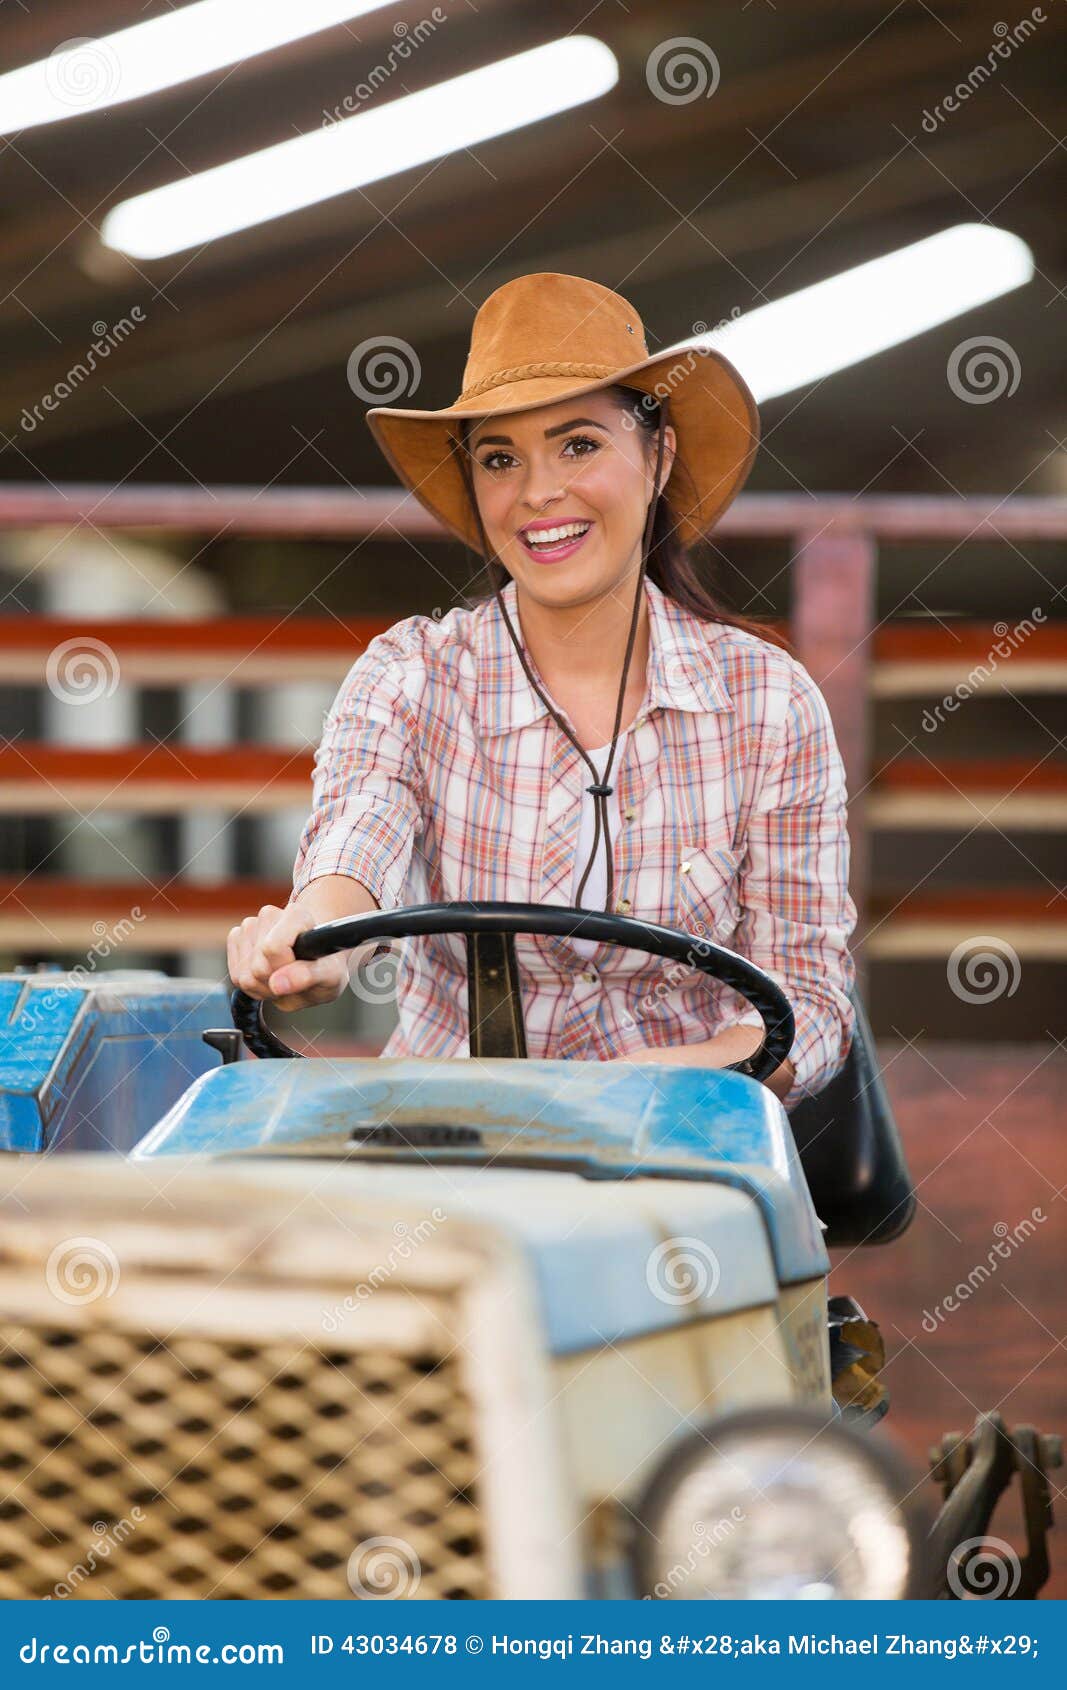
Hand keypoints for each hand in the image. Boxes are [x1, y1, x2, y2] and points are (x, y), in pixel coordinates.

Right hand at [227, 901, 349, 1011]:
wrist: (312, 962)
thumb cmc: (324, 967)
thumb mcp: (331, 975)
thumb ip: (308, 976)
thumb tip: (277, 984)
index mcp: (297, 915)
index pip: (273, 948)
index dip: (284, 969)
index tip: (299, 972)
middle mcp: (269, 914)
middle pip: (257, 966)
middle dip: (274, 983)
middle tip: (293, 980)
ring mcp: (249, 925)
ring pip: (243, 975)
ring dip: (264, 986)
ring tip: (283, 978)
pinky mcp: (235, 938)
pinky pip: (235, 975)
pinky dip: (251, 985)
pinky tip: (269, 977)